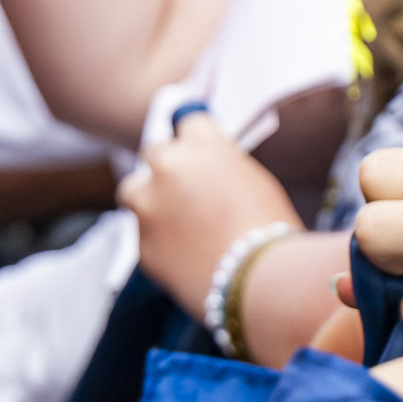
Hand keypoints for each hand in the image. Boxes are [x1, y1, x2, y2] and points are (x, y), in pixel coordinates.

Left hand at [119, 115, 304, 314]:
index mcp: (202, 144)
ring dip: (147, 198)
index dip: (195, 139)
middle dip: (167, 165)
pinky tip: (183, 255)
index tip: (198, 151)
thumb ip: (221, 165)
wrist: (260, 280)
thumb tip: (206, 169)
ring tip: (173, 221)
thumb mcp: (253, 180)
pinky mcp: (141, 243)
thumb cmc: (269, 230)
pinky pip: (142, 233)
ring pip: (132, 189)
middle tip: (184, 188)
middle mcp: (168, 166)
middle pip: (155, 150)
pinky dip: (157, 239)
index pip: (188, 121)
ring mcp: (148, 204)